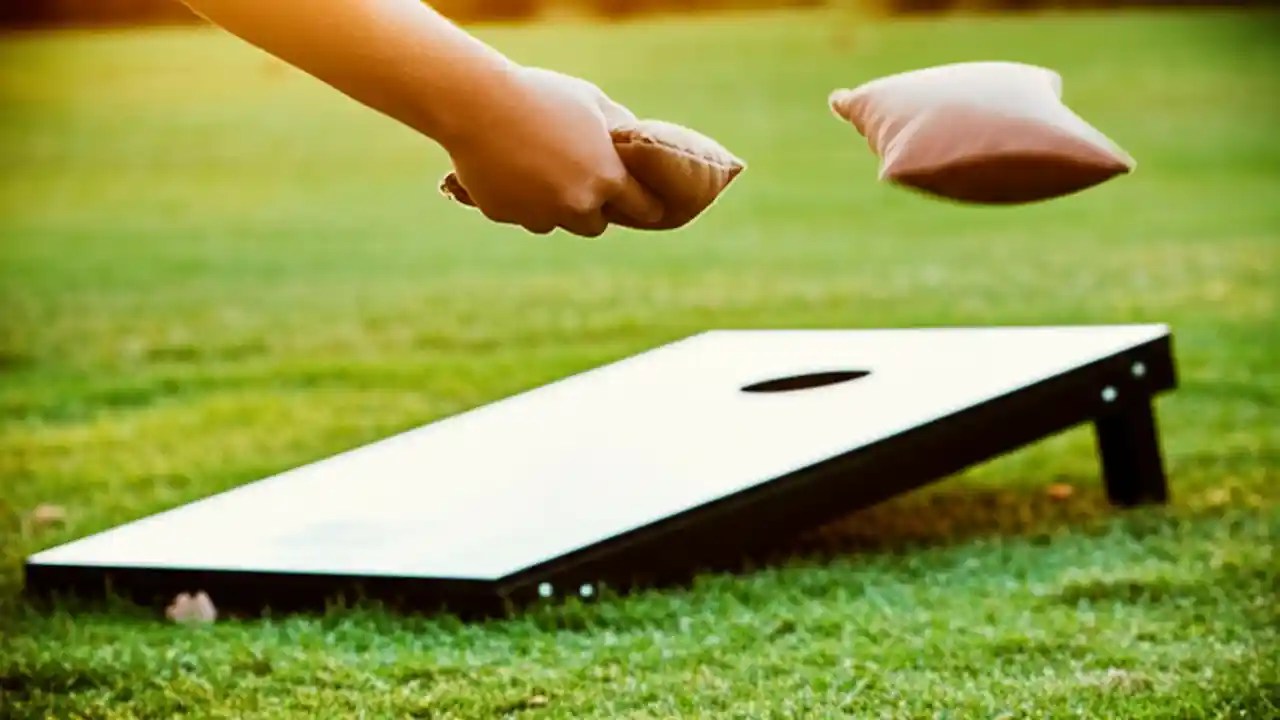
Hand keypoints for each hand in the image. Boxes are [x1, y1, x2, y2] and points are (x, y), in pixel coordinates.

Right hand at [442, 67, 663, 236]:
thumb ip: (617, 127)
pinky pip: (519, 215)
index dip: (644, 205)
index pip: (642, 208)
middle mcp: (577, 204)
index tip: (646, 205)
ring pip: (554, 222)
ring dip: (552, 206)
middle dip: (590, 208)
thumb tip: (634, 140)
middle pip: (595, 225)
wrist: (478, 102)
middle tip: (579, 183)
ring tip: (537, 169)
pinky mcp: (506, 216)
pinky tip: (508, 168)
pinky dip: (518, 200)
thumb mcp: (590, 100)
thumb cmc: (540, 95)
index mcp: (607, 177)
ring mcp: (539, 214)